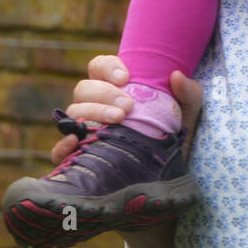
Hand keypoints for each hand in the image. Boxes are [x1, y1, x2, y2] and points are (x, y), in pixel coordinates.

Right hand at [49, 55, 203, 163]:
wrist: (170, 180)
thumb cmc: (175, 138)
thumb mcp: (188, 113)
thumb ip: (188, 92)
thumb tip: (175, 76)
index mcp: (117, 88)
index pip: (99, 67)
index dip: (107, 67)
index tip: (126, 78)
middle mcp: (97, 106)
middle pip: (84, 88)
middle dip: (104, 93)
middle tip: (127, 107)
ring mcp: (86, 132)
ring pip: (74, 113)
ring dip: (93, 113)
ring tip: (118, 122)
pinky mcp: (80, 159)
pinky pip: (59, 150)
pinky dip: (63, 144)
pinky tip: (76, 141)